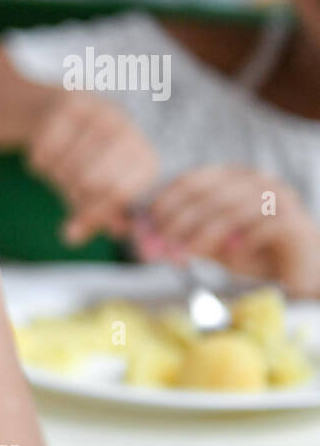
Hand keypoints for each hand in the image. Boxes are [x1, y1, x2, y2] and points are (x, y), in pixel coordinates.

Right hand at [25, 92, 158, 245]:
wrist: (61, 114)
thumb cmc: (88, 162)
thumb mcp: (98, 192)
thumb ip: (93, 219)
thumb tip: (72, 237)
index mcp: (144, 159)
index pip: (117, 195)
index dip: (93, 213)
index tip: (77, 223)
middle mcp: (129, 131)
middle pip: (88, 182)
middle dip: (72, 194)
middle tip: (70, 192)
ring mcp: (100, 114)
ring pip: (63, 168)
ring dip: (55, 177)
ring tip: (62, 171)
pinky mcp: (69, 104)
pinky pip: (42, 152)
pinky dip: (40, 163)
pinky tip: (50, 154)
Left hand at [140, 165, 319, 295]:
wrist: (298, 267)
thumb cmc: (250, 252)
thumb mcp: (211, 243)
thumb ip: (184, 237)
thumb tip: (147, 238)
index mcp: (233, 177)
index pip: (194, 179)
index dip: (169, 199)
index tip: (150, 220)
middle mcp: (256, 180)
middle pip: (209, 195)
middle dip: (181, 219)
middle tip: (162, 242)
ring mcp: (278, 197)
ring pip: (232, 211)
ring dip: (204, 235)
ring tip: (187, 254)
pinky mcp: (294, 220)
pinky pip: (261, 227)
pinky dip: (241, 242)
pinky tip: (230, 258)